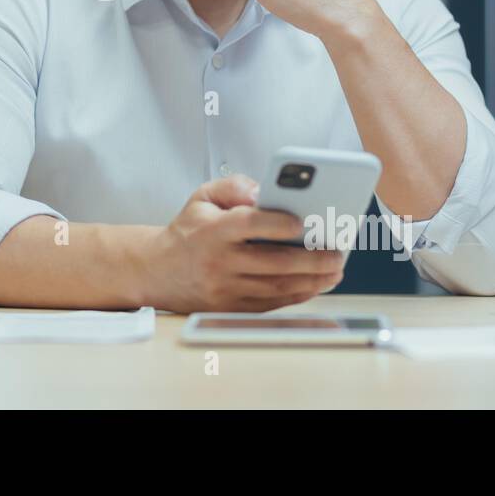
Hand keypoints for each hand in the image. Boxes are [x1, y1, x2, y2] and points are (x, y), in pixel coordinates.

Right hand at [142, 174, 345, 312]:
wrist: (158, 271)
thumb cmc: (188, 230)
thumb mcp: (202, 197)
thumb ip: (234, 187)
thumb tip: (264, 192)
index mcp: (211, 230)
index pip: (247, 225)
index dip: (275, 223)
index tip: (301, 220)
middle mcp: (219, 262)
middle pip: (272, 262)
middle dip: (310, 259)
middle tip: (336, 253)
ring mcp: (225, 289)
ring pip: (276, 287)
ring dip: (311, 280)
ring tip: (335, 269)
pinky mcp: (231, 308)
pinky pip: (271, 304)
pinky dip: (297, 295)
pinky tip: (315, 284)